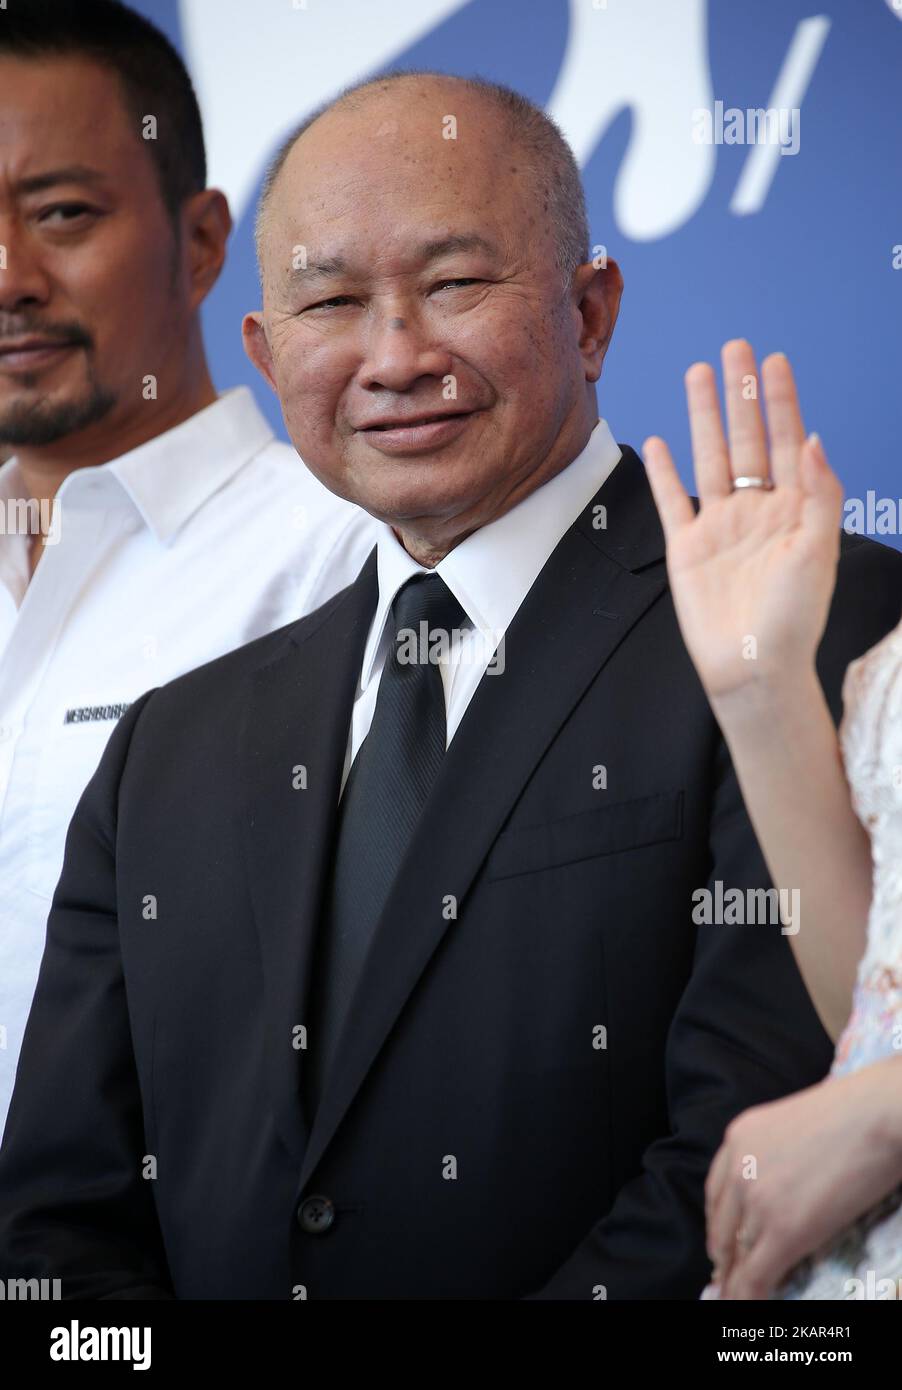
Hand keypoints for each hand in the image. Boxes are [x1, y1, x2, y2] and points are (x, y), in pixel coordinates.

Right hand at [643, 341, 843, 701]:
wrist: (752, 668)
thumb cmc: (794, 620)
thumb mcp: (819, 552)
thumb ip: (819, 494)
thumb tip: (816, 440)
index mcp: (794, 510)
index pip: (789, 442)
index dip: (782, 401)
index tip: (775, 361)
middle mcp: (756, 511)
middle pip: (747, 439)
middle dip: (741, 394)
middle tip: (736, 348)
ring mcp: (720, 527)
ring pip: (710, 458)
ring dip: (703, 418)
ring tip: (698, 374)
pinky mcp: (687, 548)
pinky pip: (672, 500)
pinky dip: (664, 472)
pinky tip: (660, 443)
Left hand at [705, 1055, 901, 1298]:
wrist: (877, 1113)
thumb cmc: (853, 1111)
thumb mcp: (793, 1125)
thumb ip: (776, 1154)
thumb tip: (784, 1188)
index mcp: (739, 1137)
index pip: (717, 1191)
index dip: (719, 1222)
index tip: (723, 1241)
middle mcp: (737, 1167)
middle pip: (720, 1224)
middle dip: (724, 1255)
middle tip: (728, 1276)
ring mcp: (757, 1199)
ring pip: (736, 1253)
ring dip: (736, 1281)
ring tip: (737, 1299)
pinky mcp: (783, 1229)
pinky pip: (755, 1274)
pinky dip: (748, 1297)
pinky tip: (750, 1307)